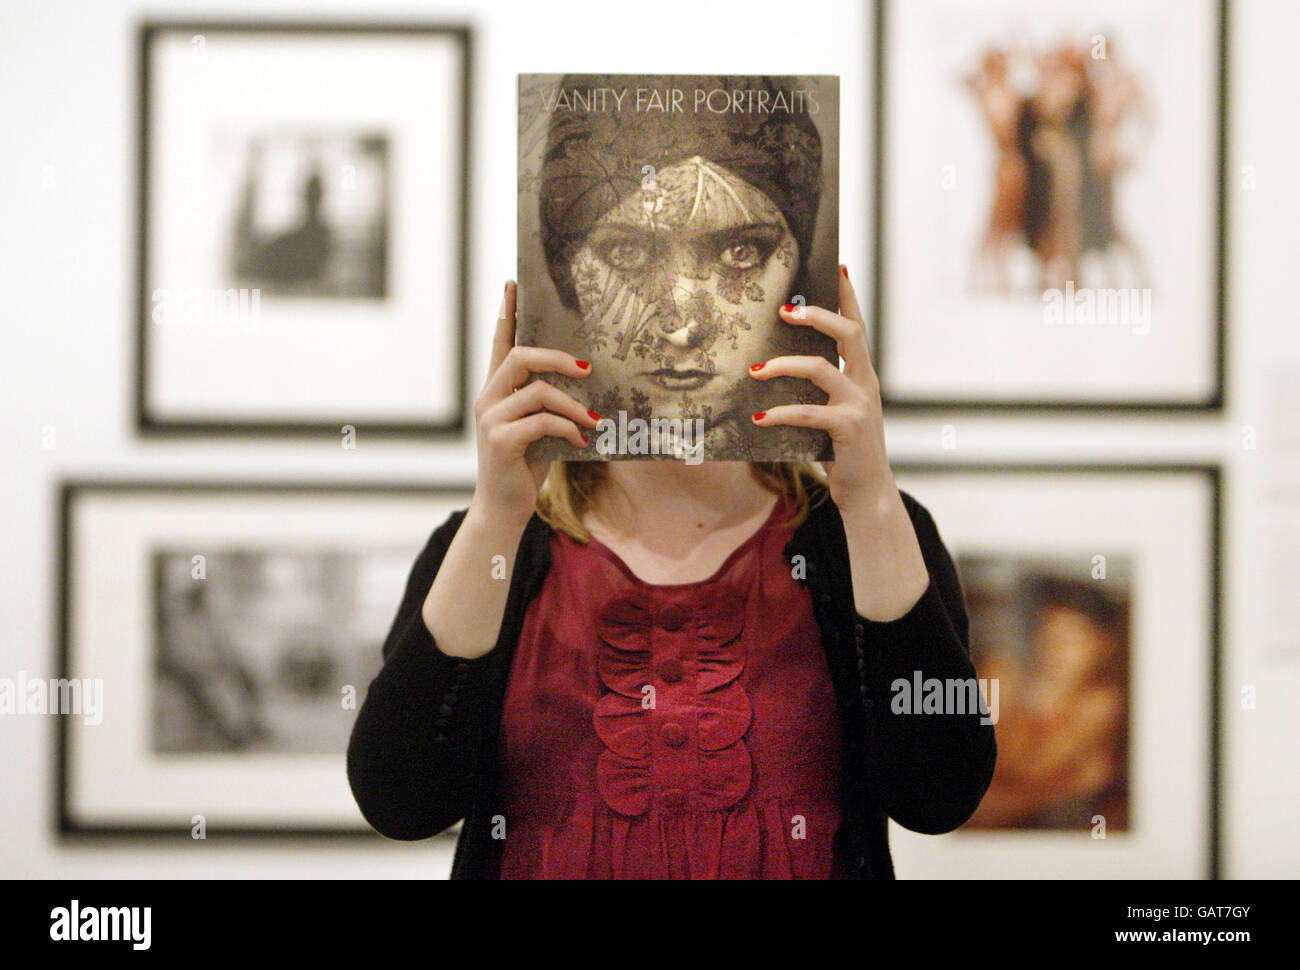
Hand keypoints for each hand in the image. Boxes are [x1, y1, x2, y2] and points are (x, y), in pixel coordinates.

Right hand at [471, 280, 598, 525]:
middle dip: (557, 357)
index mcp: (496, 390)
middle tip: (587, 368)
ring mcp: (490, 419)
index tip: (513, 284)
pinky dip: (568, 429)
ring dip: (573, 405)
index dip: (506, 313)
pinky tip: (580, 443)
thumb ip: (547, 402)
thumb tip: (585, 378)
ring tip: (594, 420)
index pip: (499, 343)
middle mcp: (487, 398)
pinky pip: (542, 421)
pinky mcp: (500, 441)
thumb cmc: (525, 465)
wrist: (504, 508)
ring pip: (537, 391)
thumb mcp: (539, 427)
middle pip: (519, 356)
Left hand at [748, 264, 894, 515]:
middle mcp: (865, 383)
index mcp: (862, 375)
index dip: (848, 296)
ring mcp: (859, 405)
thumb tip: (774, 366)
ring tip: (755, 371)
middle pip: (848, 334)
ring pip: (821, 369)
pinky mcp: (848, 429)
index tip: (838, 266)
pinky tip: (759, 416)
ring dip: (784, 366)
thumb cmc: (843, 450)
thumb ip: (817, 391)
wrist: (867, 492)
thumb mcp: (833, 412)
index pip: (857, 326)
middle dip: (817, 317)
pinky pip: (808, 414)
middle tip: (784, 311)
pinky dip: (780, 413)